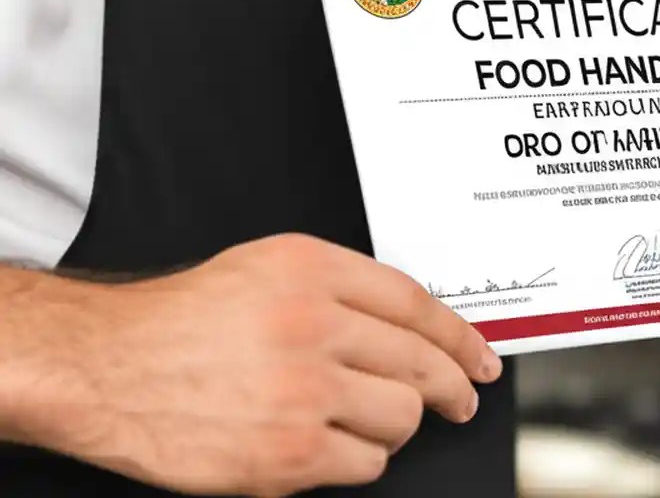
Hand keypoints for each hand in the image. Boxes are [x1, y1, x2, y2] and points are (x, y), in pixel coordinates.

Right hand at [18, 234, 498, 495]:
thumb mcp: (264, 270)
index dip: (461, 337)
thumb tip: (414, 327)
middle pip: (421, 364)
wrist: (104, 367)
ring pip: (402, 418)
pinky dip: (356, 460)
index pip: (418, 304)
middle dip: (451, 387)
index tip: (482, 358)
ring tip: (361, 420)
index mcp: (312, 271)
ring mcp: (302, 392)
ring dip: (392, 426)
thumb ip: (341, 289)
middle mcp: (313, 325)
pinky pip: (365, 464)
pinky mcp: (286, 454)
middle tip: (461, 399)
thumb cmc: (178, 322)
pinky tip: (329, 447)